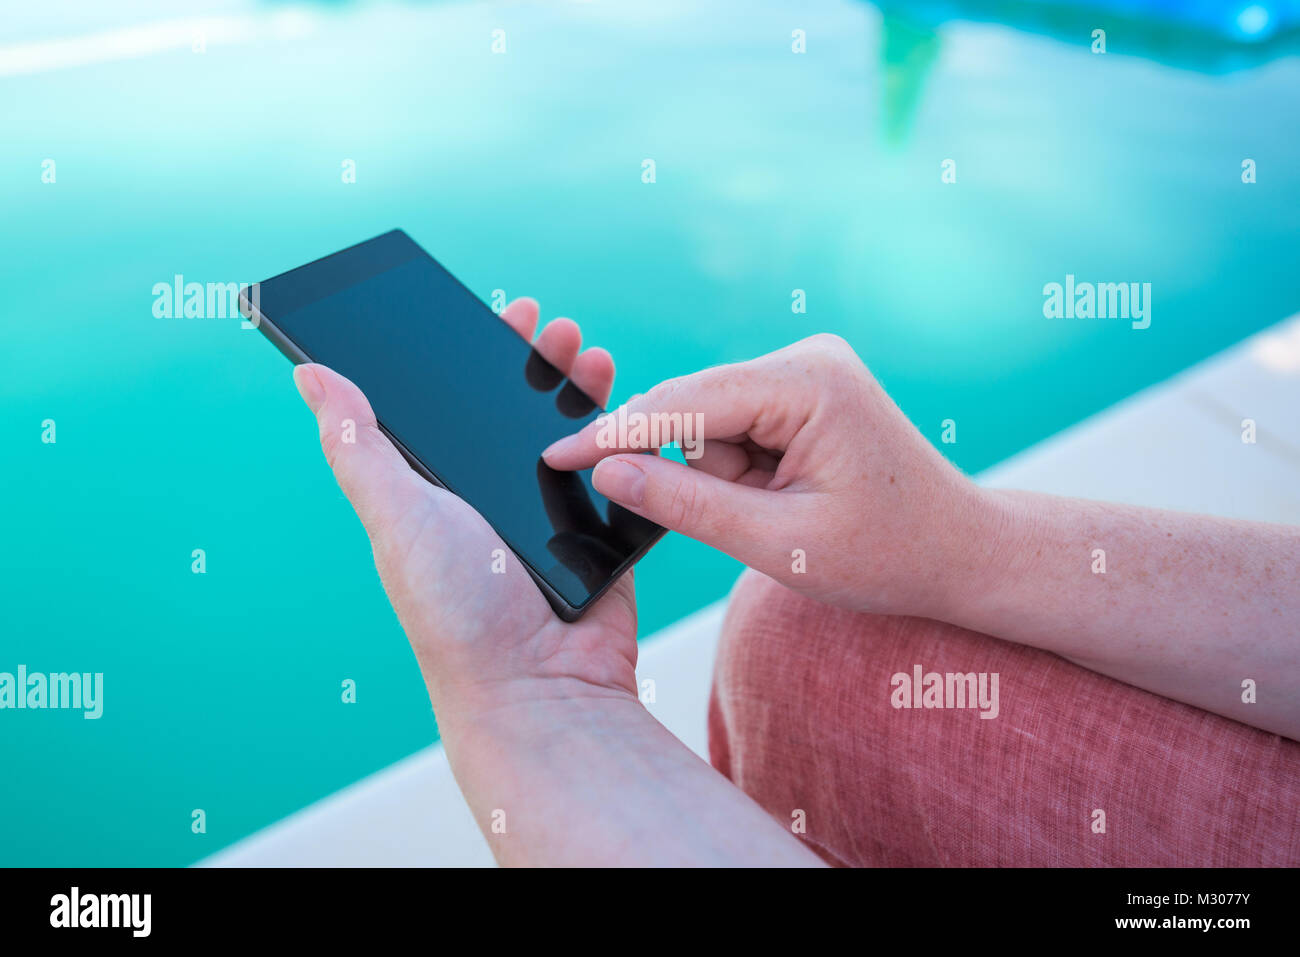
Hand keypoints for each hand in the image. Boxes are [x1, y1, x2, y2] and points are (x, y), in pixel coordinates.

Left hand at [292, 298, 639, 720]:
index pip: (453, 403)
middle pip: (517, 407)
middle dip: (536, 358)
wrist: (540, 686)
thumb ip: (358, 447)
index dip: (474, 353)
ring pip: (570, 430)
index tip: (496, 312)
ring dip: (581, 386)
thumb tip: (308, 374)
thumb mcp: (397, 517)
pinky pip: (614, 469)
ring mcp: (549, 510)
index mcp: (439, 487)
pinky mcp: (598, 528)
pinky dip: (622, 433)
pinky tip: (625, 404)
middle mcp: (492, 494)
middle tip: (551, 326)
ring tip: (588, 353)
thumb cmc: (456, 610)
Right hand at [543, 333, 991, 618]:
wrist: (960, 553)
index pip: (684, 401)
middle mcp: (806, 359)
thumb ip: (686, 504)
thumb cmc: (888, 556)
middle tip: (712, 519)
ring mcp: (805, 371)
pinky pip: (731, 426)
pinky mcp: (800, 392)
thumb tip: (605, 472)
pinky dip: (730, 470)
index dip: (615, 433)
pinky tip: (770, 503)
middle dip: (678, 464)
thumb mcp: (779, 544)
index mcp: (808, 384)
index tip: (554, 455)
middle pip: (692, 404)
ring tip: (774, 519)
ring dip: (715, 475)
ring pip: (708, 420)